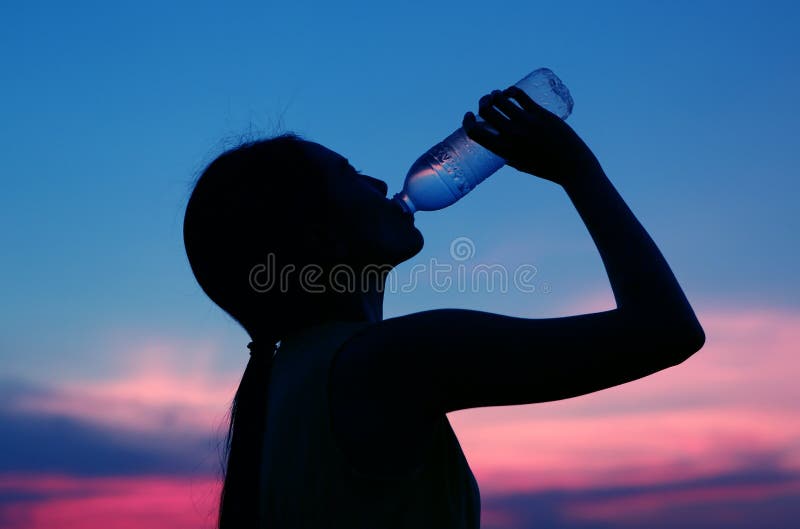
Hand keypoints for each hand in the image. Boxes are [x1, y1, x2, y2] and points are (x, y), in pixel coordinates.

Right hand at [462, 86, 597, 186]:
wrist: (571, 165)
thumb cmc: (545, 168)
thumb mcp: (520, 165)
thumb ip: (508, 154)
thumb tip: (499, 144)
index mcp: (504, 150)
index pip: (474, 132)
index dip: (467, 121)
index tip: (468, 116)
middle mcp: (512, 135)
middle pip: (486, 111)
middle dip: (482, 103)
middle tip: (485, 103)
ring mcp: (526, 122)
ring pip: (501, 100)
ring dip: (494, 95)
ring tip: (496, 95)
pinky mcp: (540, 113)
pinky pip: (520, 96)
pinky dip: (510, 91)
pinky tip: (509, 92)